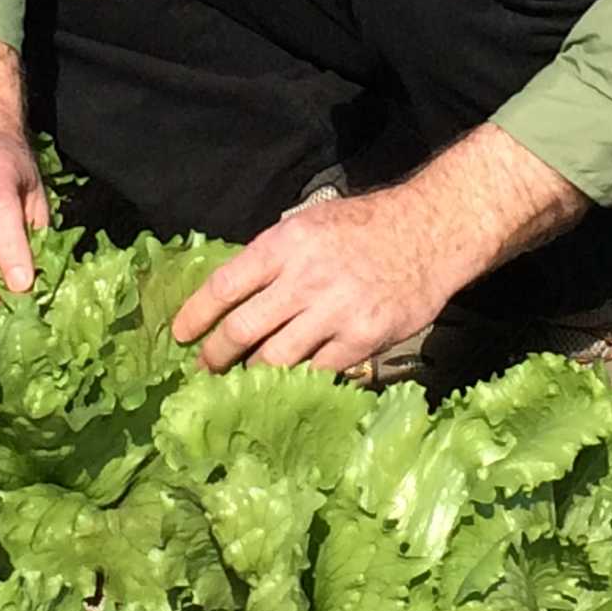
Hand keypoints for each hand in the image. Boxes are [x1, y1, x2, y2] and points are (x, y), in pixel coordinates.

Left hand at [172, 124, 590, 374]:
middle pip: (242, 330)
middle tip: (207, 368)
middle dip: (216, 356)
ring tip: (242, 383)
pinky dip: (298, 380)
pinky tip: (287, 385)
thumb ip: (274, 258)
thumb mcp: (311, 224)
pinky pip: (316, 371)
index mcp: (285, 245)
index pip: (224, 286)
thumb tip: (233, 296)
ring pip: (275, 359)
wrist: (430, 232)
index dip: (196, 315)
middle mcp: (304, 278)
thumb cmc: (365, 226)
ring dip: (252, 375)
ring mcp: (334, 312)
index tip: (181, 335)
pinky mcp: (362, 339)